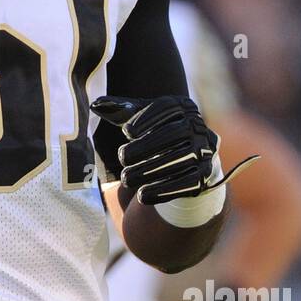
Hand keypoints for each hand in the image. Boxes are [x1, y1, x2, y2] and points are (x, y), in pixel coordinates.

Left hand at [93, 94, 218, 203]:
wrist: (188, 160)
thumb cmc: (157, 134)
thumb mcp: (141, 120)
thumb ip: (120, 111)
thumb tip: (96, 105)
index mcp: (183, 107)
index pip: (167, 107)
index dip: (147, 118)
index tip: (127, 131)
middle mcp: (198, 127)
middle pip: (173, 134)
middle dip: (146, 147)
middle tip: (122, 157)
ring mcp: (204, 151)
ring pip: (180, 160)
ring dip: (151, 171)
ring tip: (126, 179)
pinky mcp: (205, 175)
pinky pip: (187, 183)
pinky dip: (164, 190)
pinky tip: (142, 196)